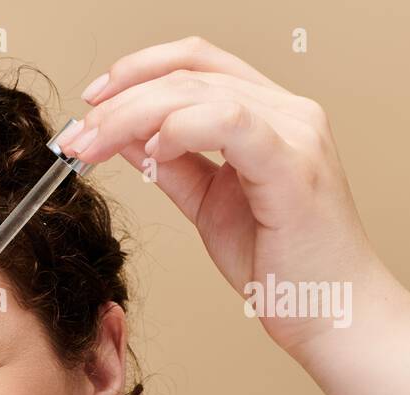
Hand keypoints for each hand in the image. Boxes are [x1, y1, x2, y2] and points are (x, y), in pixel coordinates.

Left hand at [60, 35, 388, 360]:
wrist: (333, 315)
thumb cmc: (284, 268)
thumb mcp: (209, 206)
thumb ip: (172, 165)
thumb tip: (125, 135)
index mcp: (271, 116)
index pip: (197, 63)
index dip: (137, 71)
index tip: (92, 100)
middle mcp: (288, 113)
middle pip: (188, 72)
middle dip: (118, 99)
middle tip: (76, 135)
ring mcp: (295, 133)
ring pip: (197, 92)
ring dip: (130, 115)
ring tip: (95, 146)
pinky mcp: (293, 165)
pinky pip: (228, 123)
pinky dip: (180, 131)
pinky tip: (152, 153)